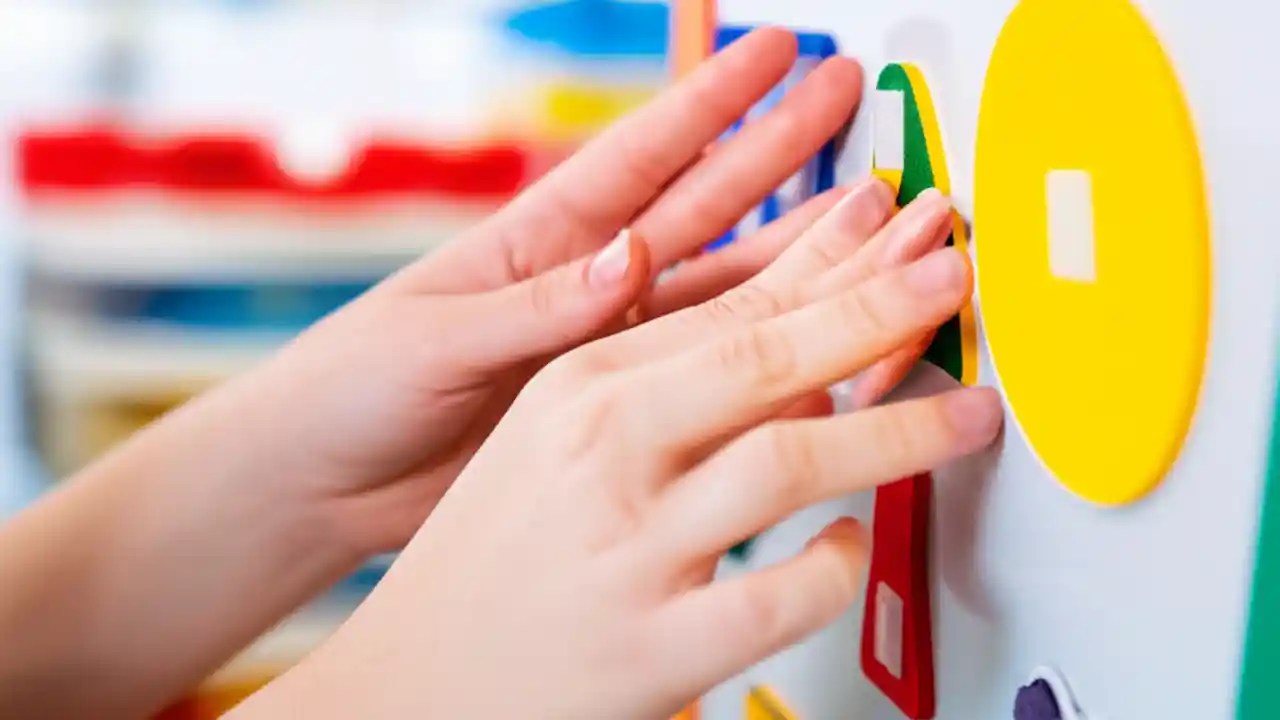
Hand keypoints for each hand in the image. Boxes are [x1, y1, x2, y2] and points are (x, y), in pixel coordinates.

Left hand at [218, 28, 871, 555]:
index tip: (770, 51)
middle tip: (842, 95)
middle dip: (775, 147)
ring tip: (863, 208)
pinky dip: (761, 352)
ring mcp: (605, 348)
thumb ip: (540, 305)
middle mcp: (583, 286)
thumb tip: (631, 260)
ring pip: (721, 285)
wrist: (323, 487)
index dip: (709, 100)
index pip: (637, 154)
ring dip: (792, 245)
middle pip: (702, 202)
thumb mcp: (437, 335)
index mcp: (533, 242)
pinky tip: (814, 331)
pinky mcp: (611, 412)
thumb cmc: (349, 390)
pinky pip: (703, 371)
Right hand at [234, 190, 1004, 719]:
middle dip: (881, 304)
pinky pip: (781, 596)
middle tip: (954, 272)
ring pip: (791, 462)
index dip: (830, 257)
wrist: (410, 684)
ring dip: (900, 431)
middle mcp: (602, 454)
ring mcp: (628, 551)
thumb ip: (660, 387)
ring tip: (970, 414)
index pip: (729, 304)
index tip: (897, 221)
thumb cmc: (493, 558)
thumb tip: (786, 340)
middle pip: (769, 357)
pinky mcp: (652, 649)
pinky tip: (852, 545)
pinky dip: (835, 566)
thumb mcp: (554, 441)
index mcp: (579, 388)